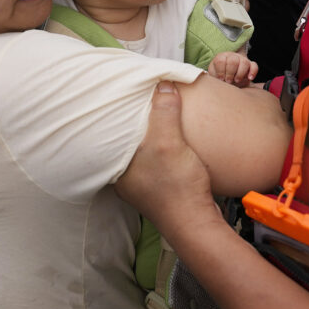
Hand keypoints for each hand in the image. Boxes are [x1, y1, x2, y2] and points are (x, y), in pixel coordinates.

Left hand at [115, 82, 214, 230]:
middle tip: (140, 96)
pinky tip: (170, 135)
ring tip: (156, 111)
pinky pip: (154, 159)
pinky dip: (160, 145)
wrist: (197, 224)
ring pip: (141, 150)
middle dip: (134, 120)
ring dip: (149, 133)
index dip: (118, 111)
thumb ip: (164, 111)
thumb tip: (164, 84)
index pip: (111, 131)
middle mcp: (124, 177)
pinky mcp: (159, 188)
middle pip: (126, 139)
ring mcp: (141, 184)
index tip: (124, 92)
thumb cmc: (177, 188)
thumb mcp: (170, 142)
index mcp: (116, 167)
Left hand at [207, 52, 257, 87]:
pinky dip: (253, 72)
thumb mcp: (213, 76)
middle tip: (228, 81)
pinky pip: (254, 66)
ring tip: (237, 81)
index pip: (221, 60)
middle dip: (230, 73)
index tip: (221, 79)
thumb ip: (212, 77)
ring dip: (240, 73)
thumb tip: (215, 81)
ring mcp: (242, 60)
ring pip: (244, 62)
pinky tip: (249, 78)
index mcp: (221, 57)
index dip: (221, 71)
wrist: (228, 80)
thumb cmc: (220, 78)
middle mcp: (232, 56)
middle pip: (233, 60)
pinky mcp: (250, 65)